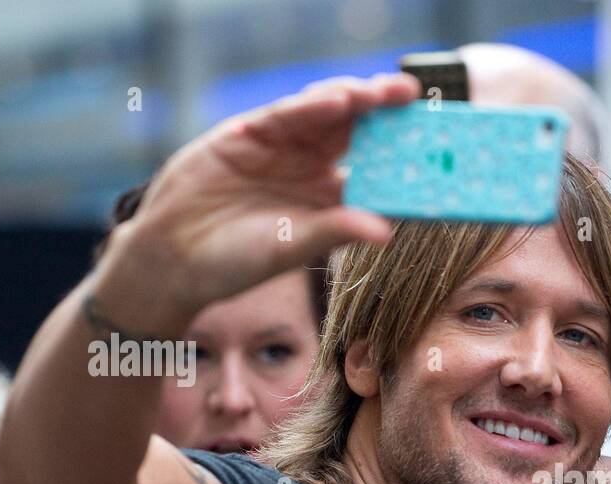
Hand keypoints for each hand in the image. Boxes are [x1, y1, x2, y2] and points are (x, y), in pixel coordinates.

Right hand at [93, 73, 420, 332]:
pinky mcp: (249, 134)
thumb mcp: (290, 249)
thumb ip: (334, 232)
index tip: (438, 147)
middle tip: (417, 101)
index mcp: (332, 199)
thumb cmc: (236, 262)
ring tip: (385, 94)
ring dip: (356, 102)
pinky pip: (287, 115)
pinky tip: (339, 100)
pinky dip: (312, 106)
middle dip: (387, 115)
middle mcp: (312, 168)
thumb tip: (385, 231)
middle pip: (359, 133)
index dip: (404, 157)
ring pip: (326, 115)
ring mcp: (282, 148)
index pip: (377, 170)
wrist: (172, 257)